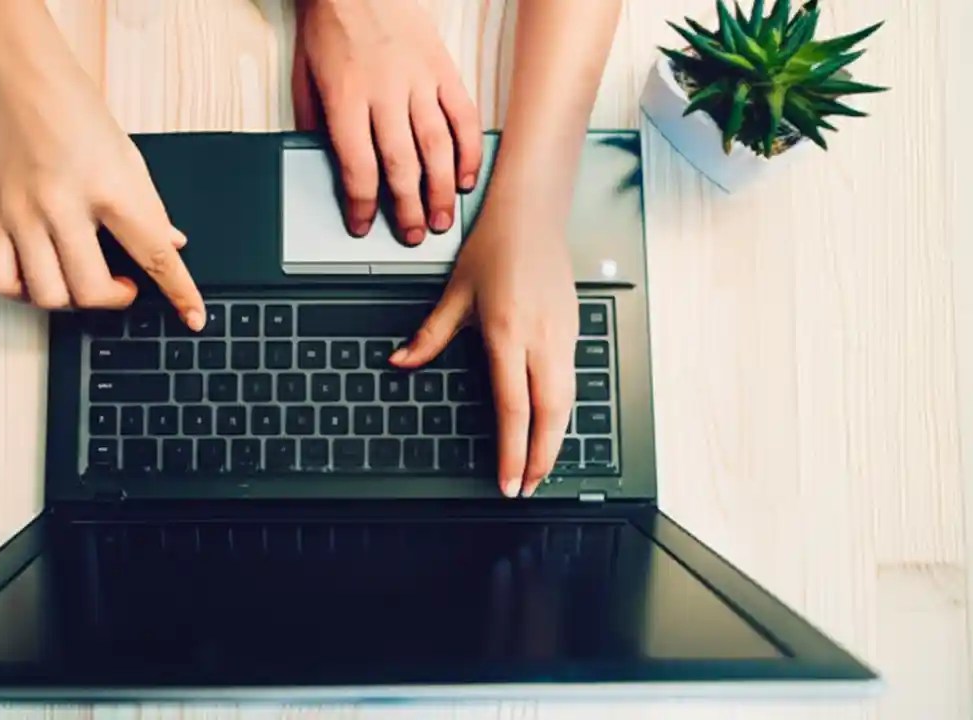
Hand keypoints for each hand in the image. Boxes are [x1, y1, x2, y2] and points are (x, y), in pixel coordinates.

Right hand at [0, 46, 205, 328]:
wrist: (21, 76)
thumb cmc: (75, 110)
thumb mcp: (130, 156)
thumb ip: (150, 208)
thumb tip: (171, 247)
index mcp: (108, 187)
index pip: (153, 254)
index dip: (180, 292)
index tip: (193, 316)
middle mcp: (61, 205)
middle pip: (92, 289)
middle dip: (116, 298)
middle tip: (124, 285)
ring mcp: (22, 214)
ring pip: (47, 294)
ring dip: (72, 300)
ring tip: (82, 279)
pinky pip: (0, 281)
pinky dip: (23, 292)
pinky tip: (42, 276)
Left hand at [293, 0, 481, 243]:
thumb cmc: (329, 23)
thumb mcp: (304, 76)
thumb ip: (315, 123)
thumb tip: (328, 164)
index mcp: (346, 97)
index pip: (358, 166)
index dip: (362, 205)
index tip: (363, 226)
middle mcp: (385, 92)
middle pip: (402, 165)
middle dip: (408, 208)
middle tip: (414, 234)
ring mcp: (419, 80)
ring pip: (437, 147)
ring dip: (442, 189)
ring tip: (443, 217)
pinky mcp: (444, 68)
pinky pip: (463, 116)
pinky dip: (468, 150)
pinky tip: (466, 175)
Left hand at [389, 183, 578, 497]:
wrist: (533, 214)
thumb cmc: (495, 247)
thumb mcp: (455, 293)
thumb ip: (429, 336)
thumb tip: (400, 362)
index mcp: (507, 332)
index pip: (512, 406)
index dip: (511, 450)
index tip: (506, 479)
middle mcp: (540, 338)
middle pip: (549, 414)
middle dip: (540, 457)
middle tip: (526, 487)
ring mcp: (562, 336)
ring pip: (566, 402)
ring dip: (555, 439)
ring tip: (539, 468)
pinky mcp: (573, 331)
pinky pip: (571, 382)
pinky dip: (561, 412)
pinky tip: (551, 427)